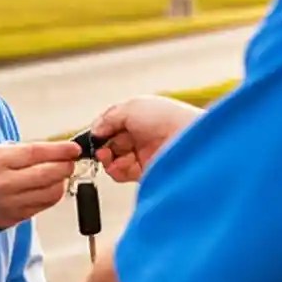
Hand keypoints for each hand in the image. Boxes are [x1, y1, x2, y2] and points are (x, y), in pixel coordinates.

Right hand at [0, 141, 80, 228]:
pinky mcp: (20, 215)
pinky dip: (56, 193)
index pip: (36, 153)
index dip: (59, 150)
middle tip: (71, 160)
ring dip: (63, 181)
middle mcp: (5, 182)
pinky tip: (53, 185)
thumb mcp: (3, 151)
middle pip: (46, 174)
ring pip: (51, 191)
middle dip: (65, 166)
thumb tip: (62, 149)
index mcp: (0, 160)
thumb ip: (31, 149)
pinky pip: (48, 203)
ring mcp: (13, 202)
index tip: (74, 148)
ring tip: (60, 173)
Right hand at [88, 95, 202, 182]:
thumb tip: (95, 130)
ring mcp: (144, 153)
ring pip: (115, 159)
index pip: (112, 125)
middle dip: (102, 146)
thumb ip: (109, 118)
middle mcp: (142, 134)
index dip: (101, 131)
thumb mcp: (131, 108)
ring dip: (108, 159)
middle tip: (99, 149)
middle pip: (111, 143)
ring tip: (107, 157)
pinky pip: (123, 173)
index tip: (93, 136)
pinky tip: (117, 166)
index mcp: (139, 116)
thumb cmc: (167, 118)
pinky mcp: (146, 171)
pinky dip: (116, 171)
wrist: (189, 139)